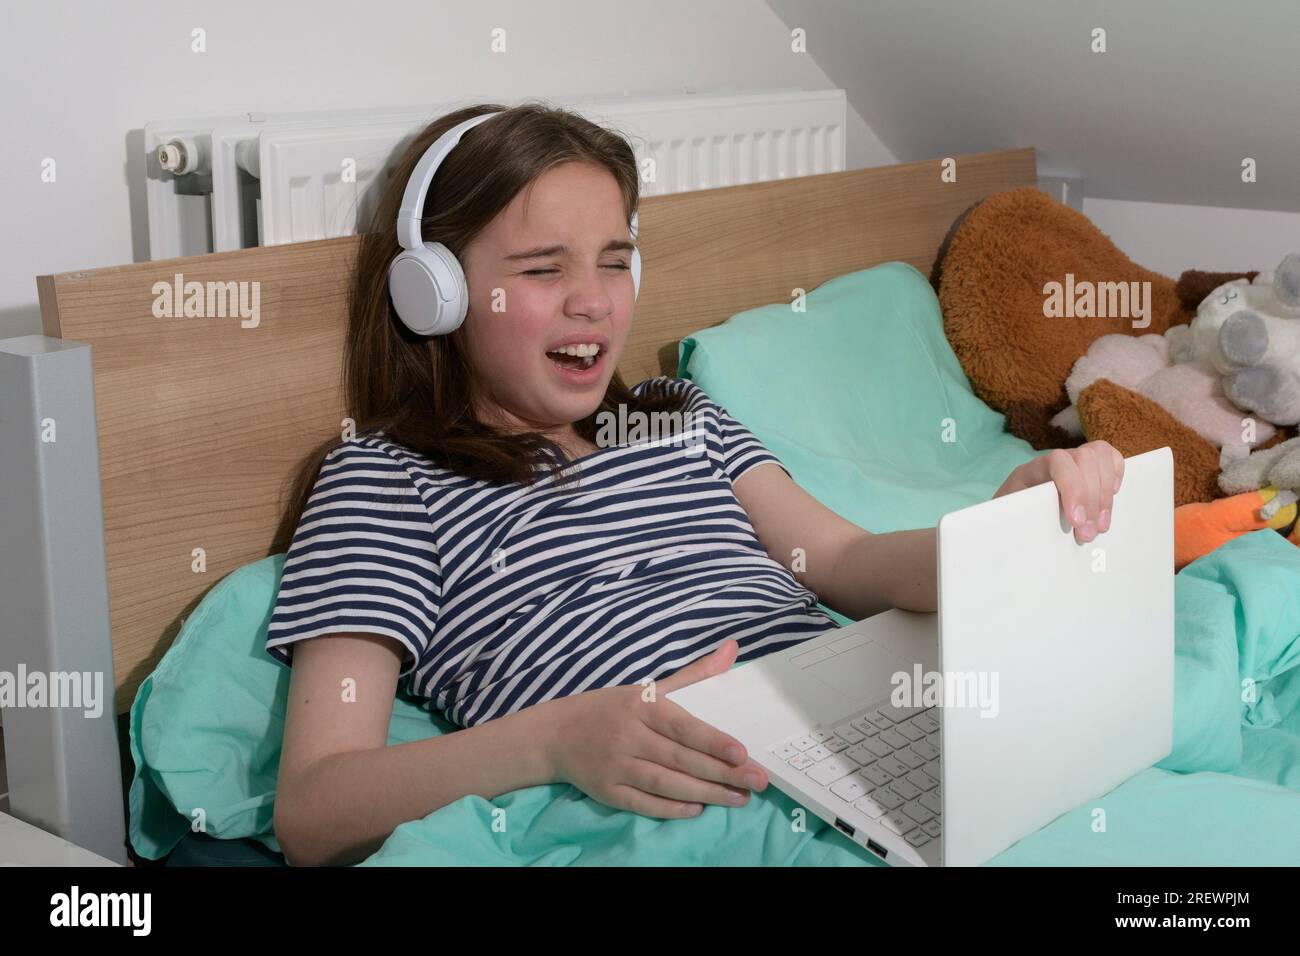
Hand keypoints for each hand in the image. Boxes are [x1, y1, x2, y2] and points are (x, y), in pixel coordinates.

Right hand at [543, 639, 768, 817]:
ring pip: (665, 783)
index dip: (712, 741)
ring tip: (738, 798)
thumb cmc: (611, 708)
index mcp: (640, 705)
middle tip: (757, 781)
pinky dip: (671, 809)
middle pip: (680, 758)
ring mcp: (616, 766)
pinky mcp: (607, 791)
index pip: (682, 726)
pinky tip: (697, 809)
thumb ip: (694, 674)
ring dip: (704, 793)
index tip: (742, 753)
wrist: (555, 734)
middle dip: (721, 772)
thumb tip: (732, 649)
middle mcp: (628, 735)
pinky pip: (643, 803)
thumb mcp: (649, 686)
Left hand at [994, 441, 1124, 543]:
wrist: (1006, 521)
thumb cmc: (1011, 524)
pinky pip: (1109, 457)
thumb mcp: (1010, 524)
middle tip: (1088, 534)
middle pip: (1084, 458)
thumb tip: (1040, 540)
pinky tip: (1109, 499)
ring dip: (1105, 493)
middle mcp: (1052, 461)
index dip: (1073, 488)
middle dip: (1092, 498)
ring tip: (1100, 526)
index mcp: (1029, 471)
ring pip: (1099, 454)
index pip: (1057, 462)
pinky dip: (1115, 475)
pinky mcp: (1087, 470)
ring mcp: (1072, 461)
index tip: (1077, 520)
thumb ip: (1023, 524)